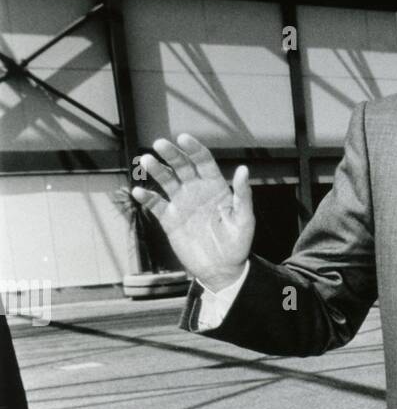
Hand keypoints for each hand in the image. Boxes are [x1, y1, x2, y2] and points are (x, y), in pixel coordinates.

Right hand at [132, 134, 254, 291]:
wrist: (221, 270)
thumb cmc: (238, 244)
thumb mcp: (244, 220)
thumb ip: (243, 195)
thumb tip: (243, 169)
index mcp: (215, 186)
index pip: (203, 161)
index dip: (193, 149)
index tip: (183, 138)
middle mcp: (196, 190)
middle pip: (182, 166)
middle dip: (171, 154)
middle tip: (160, 144)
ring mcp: (182, 203)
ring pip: (166, 181)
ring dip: (157, 170)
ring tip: (147, 161)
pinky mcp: (170, 219)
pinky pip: (156, 205)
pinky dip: (147, 198)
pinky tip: (140, 191)